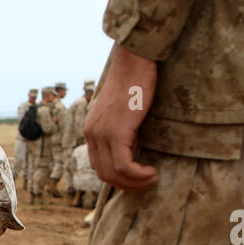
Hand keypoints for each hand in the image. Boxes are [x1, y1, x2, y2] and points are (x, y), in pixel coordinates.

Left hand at [84, 42, 158, 189]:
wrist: (134, 59)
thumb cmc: (134, 79)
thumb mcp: (122, 109)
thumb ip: (121, 127)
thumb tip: (133, 145)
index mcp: (91, 129)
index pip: (98, 165)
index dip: (118, 178)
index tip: (136, 178)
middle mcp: (92, 134)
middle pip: (104, 174)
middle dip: (126, 185)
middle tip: (146, 183)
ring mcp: (102, 133)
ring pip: (113, 173)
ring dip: (135, 182)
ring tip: (152, 178)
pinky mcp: (116, 132)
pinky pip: (123, 165)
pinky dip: (138, 174)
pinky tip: (151, 172)